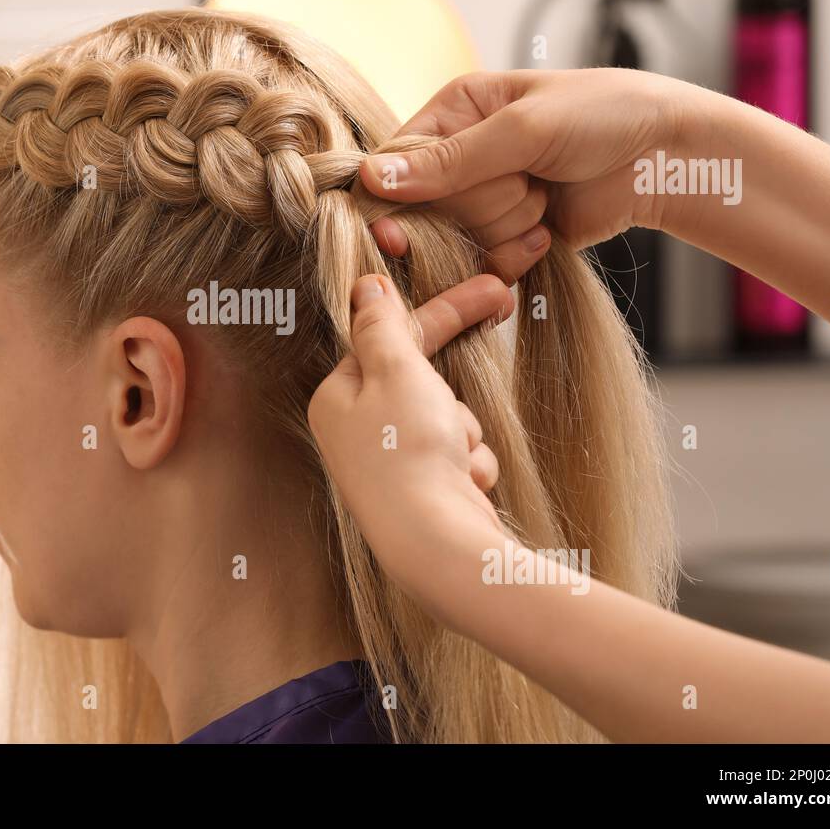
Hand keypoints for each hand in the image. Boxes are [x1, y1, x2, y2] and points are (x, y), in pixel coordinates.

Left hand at [307, 273, 511, 595]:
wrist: (436, 543)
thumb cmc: (409, 452)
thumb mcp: (395, 370)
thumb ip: (382, 325)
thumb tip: (364, 285)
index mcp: (336, 398)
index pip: (389, 339)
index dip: (443, 314)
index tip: (493, 291)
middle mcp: (355, 433)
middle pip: (421, 381)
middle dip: (451, 395)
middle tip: (479, 378)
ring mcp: (387, 466)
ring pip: (448, 419)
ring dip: (463, 431)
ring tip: (454, 456)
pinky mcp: (420, 492)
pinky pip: (458, 456)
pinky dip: (469, 464)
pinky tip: (463, 483)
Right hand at [359, 68, 705, 275]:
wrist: (668, 158)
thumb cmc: (605, 116)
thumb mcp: (524, 129)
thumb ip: (450, 161)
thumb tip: (373, 178)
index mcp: (454, 111)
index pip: (396, 163)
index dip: (399, 198)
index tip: (398, 230)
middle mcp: (459, 156)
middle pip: (426, 209)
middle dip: (479, 205)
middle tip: (527, 181)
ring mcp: (484, 200)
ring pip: (457, 241)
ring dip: (505, 228)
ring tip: (545, 200)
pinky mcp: (508, 237)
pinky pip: (485, 266)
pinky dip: (515, 257)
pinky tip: (547, 234)